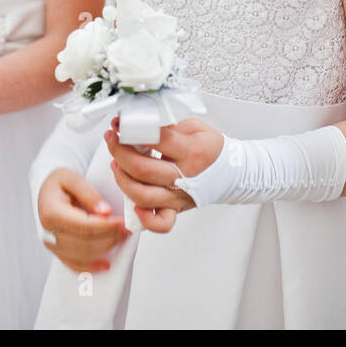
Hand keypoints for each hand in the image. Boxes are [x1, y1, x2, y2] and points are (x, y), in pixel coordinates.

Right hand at [36, 168, 130, 272]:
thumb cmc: (60, 182)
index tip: (123, 223)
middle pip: (85, 243)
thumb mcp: (73, 178)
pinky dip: (91, 267)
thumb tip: (106, 212)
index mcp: (52, 213)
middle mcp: (49, 232)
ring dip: (105, 249)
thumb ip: (89, 194)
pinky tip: (106, 264)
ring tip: (120, 237)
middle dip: (110, 237)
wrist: (45, 191)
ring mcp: (52, 244)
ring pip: (82, 256)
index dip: (107, 227)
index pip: (84, 226)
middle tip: (126, 229)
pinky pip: (74, 265)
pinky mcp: (56, 251)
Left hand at [105, 116, 224, 233]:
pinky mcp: (176, 209)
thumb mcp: (194, 127)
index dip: (133, 129)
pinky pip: (160, 223)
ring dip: (122, 179)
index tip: (122, 123)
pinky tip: (134, 205)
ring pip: (143, 195)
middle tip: (113, 139)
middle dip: (119, 151)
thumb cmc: (211, 149)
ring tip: (116, 164)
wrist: (232, 171)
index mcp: (192, 152)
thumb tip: (141, 123)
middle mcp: (184, 177)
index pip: (156, 140)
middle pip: (142, 168)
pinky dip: (145, 218)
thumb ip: (169, 126)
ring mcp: (178, 196)